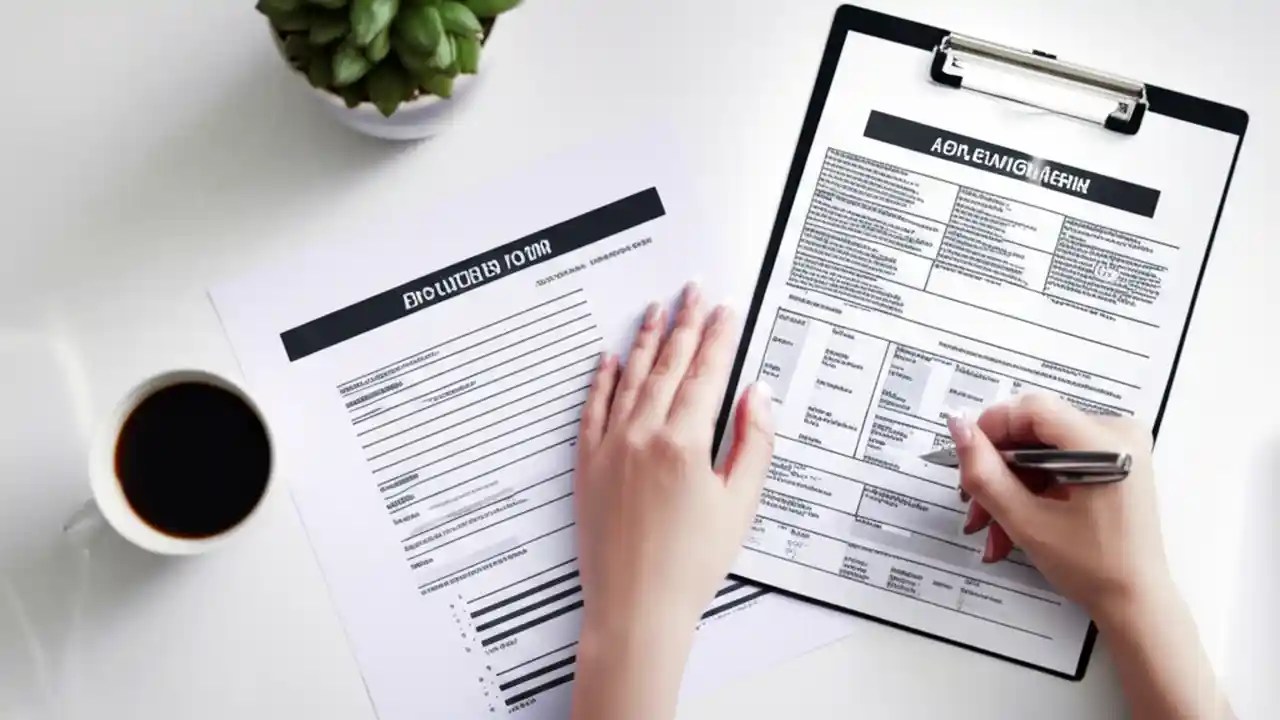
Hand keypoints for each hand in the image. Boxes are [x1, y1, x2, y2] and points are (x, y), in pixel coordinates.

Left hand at [571, 284, 773, 719]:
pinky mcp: (586, 465)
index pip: (705, 373)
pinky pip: (592, 408)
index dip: (717, 337)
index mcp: (685, 443)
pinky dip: (601, 379)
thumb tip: (757, 395)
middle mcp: (643, 435)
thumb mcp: (739, 505)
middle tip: (692, 291)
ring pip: (628, 378)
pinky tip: (609, 358)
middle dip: (683, 323)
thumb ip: (753, 444)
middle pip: (667, 365)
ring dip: (644, 340)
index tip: (724, 309)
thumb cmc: (691, 565)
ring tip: (656, 310)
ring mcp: (610, 447)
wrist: (636, 608)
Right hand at [949, 393, 1169, 618]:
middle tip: (972, 506)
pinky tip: (1012, 525)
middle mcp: (1118, 433)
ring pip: (1042, 450)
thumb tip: (957, 426)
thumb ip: (985, 473)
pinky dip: (1033, 489)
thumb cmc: (1091, 568)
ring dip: (1010, 487)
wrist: (1136, 603)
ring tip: (988, 528)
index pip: (1034, 409)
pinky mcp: (1115, 462)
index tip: (965, 459)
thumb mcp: (1027, 522)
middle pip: (1036, 431)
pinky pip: (1059, 462)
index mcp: (1105, 443)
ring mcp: (1119, 447)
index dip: (992, 427)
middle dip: (998, 470)